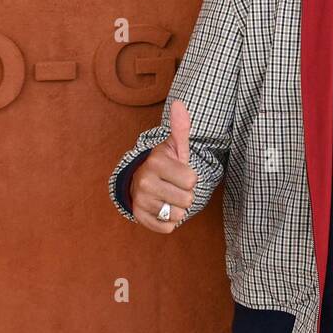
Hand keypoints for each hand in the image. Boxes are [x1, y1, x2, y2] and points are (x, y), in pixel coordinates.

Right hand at [129, 99, 198, 232]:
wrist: (142, 181)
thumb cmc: (166, 164)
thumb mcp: (175, 147)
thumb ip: (181, 128)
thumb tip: (180, 104)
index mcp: (156, 162)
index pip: (192, 181)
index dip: (190, 178)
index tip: (179, 172)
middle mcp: (145, 182)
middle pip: (187, 200)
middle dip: (185, 194)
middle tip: (173, 186)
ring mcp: (140, 201)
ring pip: (178, 215)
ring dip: (177, 208)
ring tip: (167, 196)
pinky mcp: (139, 218)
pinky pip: (168, 228)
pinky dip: (169, 221)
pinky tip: (162, 208)